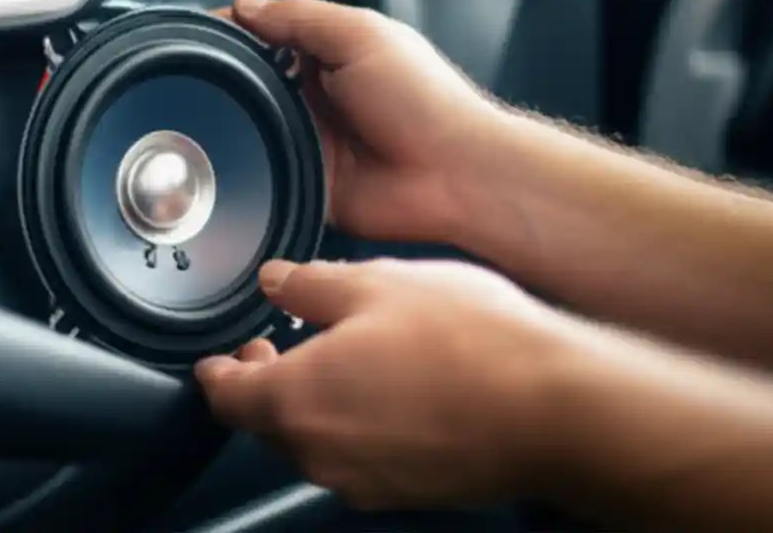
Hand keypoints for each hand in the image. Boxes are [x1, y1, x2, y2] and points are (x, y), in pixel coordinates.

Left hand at [195, 258, 571, 509]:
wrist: (555, 410)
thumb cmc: (470, 344)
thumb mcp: (377, 283)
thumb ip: (310, 284)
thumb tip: (276, 281)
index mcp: (296, 398)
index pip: (225, 397)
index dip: (217, 372)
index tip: (219, 358)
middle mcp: (320, 452)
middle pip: (266, 424)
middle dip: (264, 384)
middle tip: (278, 346)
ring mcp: (363, 480)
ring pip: (313, 442)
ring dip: (312, 404)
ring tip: (343, 359)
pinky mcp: (404, 492)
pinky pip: (357, 458)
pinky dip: (355, 425)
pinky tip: (390, 389)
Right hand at [221, 0, 504, 241]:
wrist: (455, 176)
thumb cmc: (425, 102)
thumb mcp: (360, 36)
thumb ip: (300, 17)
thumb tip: (245, 5)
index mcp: (331, 53)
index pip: (268, 35)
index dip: (234, 32)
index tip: (200, 34)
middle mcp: (318, 96)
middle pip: (253, 83)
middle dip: (228, 83)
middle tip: (205, 82)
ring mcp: (313, 141)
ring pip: (253, 130)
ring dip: (240, 128)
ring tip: (224, 123)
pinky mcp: (310, 183)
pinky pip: (267, 177)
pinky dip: (254, 171)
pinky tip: (244, 163)